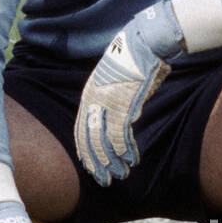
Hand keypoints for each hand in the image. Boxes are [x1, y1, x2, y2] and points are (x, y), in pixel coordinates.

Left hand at [74, 1, 182, 184]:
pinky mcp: (124, 103)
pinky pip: (122, 134)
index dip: (84, 150)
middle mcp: (93, 101)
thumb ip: (111, 100)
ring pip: (104, 141)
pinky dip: (126, 150)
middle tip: (102, 180)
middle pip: (89, 139)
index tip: (89, 166)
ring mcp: (107, 103)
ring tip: (119, 176)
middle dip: (95, 162)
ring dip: (112, 161)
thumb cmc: (131, 60)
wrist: (141, 42)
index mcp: (88, 95)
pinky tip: (131, 161)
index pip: (80, 129)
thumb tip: (121, 119)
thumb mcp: (112, 80)